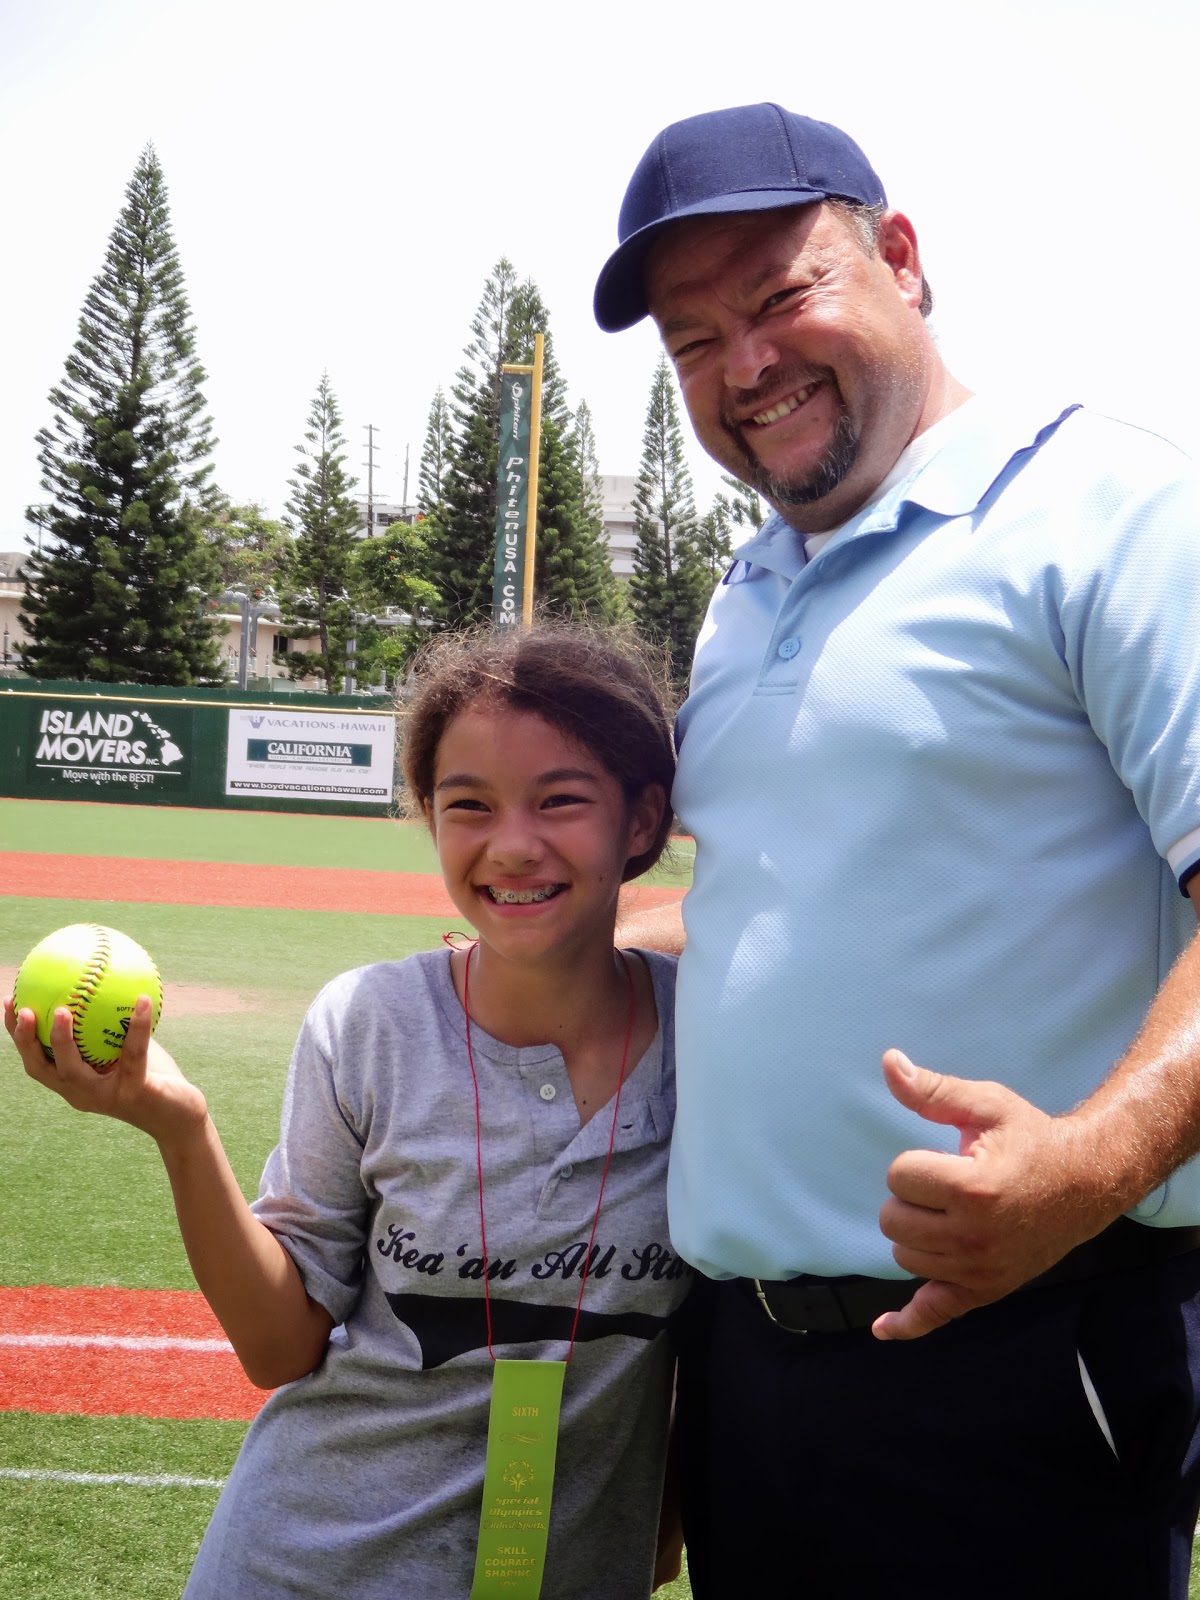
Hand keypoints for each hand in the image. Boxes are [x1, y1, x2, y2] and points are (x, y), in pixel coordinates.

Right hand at [4, 993, 206, 1145]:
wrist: (181, 1118)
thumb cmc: (154, 1078)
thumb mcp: (128, 1049)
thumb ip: (113, 1025)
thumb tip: (103, 978)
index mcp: (74, 1083)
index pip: (37, 1060)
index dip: (19, 1035)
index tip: (11, 1001)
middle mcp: (82, 1093)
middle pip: (42, 1069)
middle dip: (27, 1041)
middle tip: (24, 1009)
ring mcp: (106, 1096)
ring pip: (74, 1070)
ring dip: (63, 1040)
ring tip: (62, 1010)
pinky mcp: (134, 1093)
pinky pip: (133, 1055)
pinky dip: (137, 1027)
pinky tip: (142, 999)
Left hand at [873, 1049, 1112, 1341]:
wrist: (1086, 1183)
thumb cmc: (1030, 1139)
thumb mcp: (985, 1106)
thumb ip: (932, 1090)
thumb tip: (888, 1062)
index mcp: (971, 1188)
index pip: (898, 1177)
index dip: (916, 1163)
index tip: (948, 1159)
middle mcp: (974, 1236)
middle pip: (894, 1220)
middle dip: (911, 1198)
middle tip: (949, 1186)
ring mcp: (980, 1269)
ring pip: (905, 1257)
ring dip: (916, 1234)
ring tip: (953, 1213)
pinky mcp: (986, 1290)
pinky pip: (937, 1314)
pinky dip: (907, 1324)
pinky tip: (882, 1328)